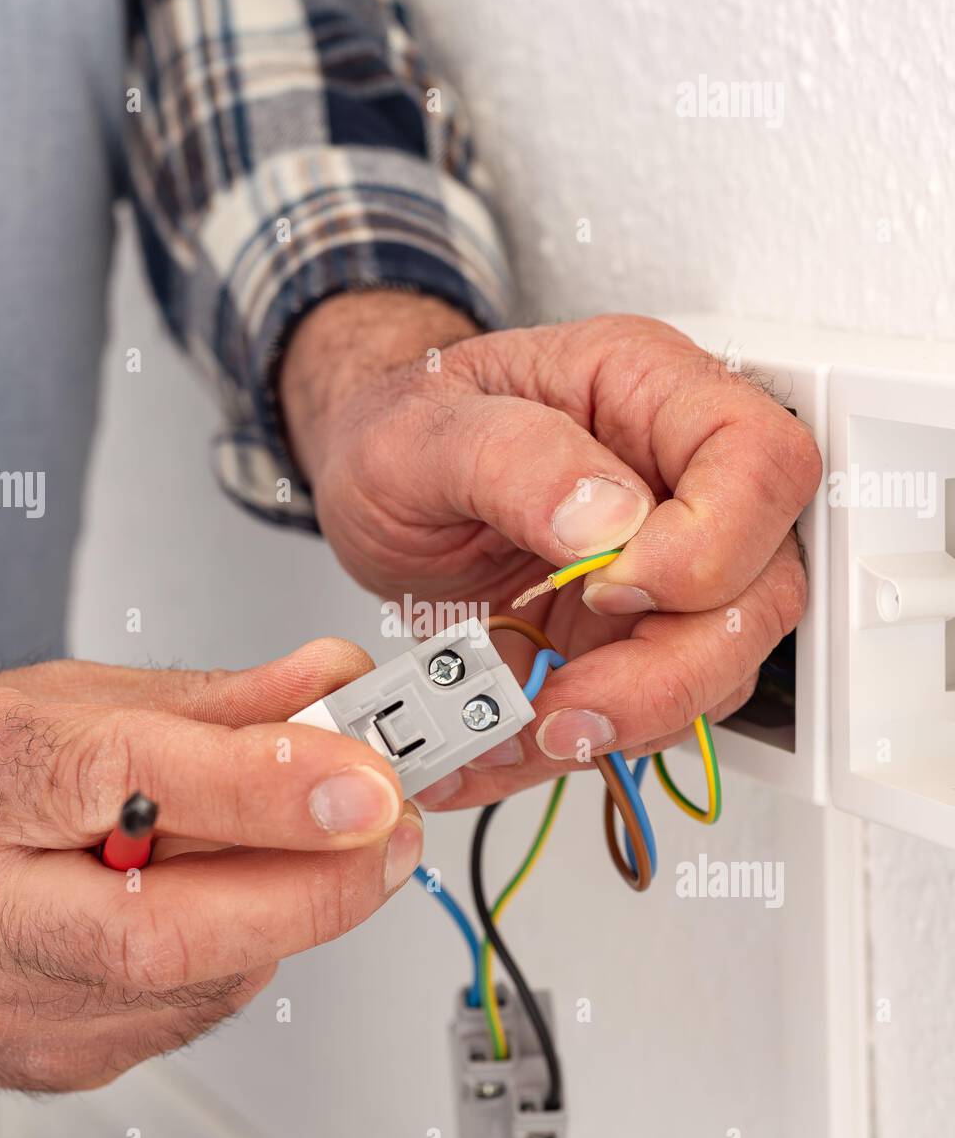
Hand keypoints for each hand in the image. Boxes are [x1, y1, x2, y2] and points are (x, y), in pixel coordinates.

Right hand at [0, 644, 421, 1090]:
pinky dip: (236, 954)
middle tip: (392, 834)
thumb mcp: (71, 702)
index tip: (365, 781)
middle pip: (163, 931)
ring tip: (305, 848)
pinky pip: (182, 1017)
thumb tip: (333, 684)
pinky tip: (225, 903)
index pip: (131, 783)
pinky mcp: (45, 1061)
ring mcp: (4, 1005)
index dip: (263, 784)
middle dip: (313, 885)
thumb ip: (213, 703)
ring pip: (192, 986)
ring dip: (284, 914)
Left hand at [281, 295, 820, 807]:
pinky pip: (652, 712)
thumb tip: (608, 522)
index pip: (762, 461)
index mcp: (648, 392)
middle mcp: (676, 482)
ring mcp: (664, 570)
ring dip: (631, 722)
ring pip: (722, 669)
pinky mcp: (633, 639)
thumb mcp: (422, 433)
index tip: (609, 587)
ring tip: (525, 728)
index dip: (711, 545)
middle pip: (761, 591)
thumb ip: (514, 459)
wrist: (375, 489)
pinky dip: (584, 745)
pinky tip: (511, 739)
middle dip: (670, 673)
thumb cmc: (402, 433)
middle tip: (566, 704)